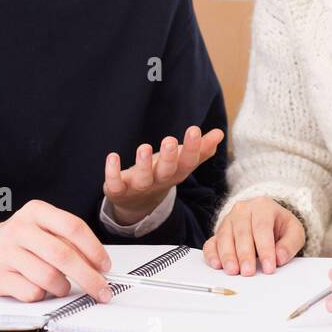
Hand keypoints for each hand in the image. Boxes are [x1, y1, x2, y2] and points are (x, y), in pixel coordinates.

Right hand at [0, 199, 112, 303]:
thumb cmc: (21, 240)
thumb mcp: (42, 228)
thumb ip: (68, 241)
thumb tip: (99, 266)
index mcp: (37, 211)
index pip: (73, 227)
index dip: (94, 249)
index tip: (106, 267)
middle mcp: (20, 229)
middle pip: (64, 255)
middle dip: (89, 277)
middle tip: (102, 291)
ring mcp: (6, 252)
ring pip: (49, 277)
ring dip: (63, 288)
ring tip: (62, 286)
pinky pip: (31, 293)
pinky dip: (42, 295)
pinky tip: (38, 288)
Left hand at [104, 125, 223, 225]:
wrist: (138, 202)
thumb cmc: (162, 174)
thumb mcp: (181, 162)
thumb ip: (200, 149)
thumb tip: (219, 134)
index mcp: (176, 173)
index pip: (188, 162)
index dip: (193, 148)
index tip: (195, 130)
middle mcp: (159, 181)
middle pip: (167, 172)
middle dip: (169, 157)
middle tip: (170, 140)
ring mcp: (139, 187)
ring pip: (143, 179)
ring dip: (143, 164)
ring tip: (144, 147)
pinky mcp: (119, 191)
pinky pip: (115, 184)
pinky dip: (112, 173)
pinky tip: (112, 157)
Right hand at [202, 197, 304, 275]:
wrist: (267, 219)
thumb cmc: (279, 226)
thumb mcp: (293, 231)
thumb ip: (290, 244)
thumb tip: (280, 257)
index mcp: (262, 206)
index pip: (262, 227)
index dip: (265, 248)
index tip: (269, 267)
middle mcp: (242, 210)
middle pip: (241, 231)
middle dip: (245, 254)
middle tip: (248, 272)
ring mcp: (228, 220)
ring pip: (224, 236)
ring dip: (228, 255)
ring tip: (233, 271)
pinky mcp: (218, 233)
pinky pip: (211, 243)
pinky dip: (212, 254)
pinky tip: (217, 265)